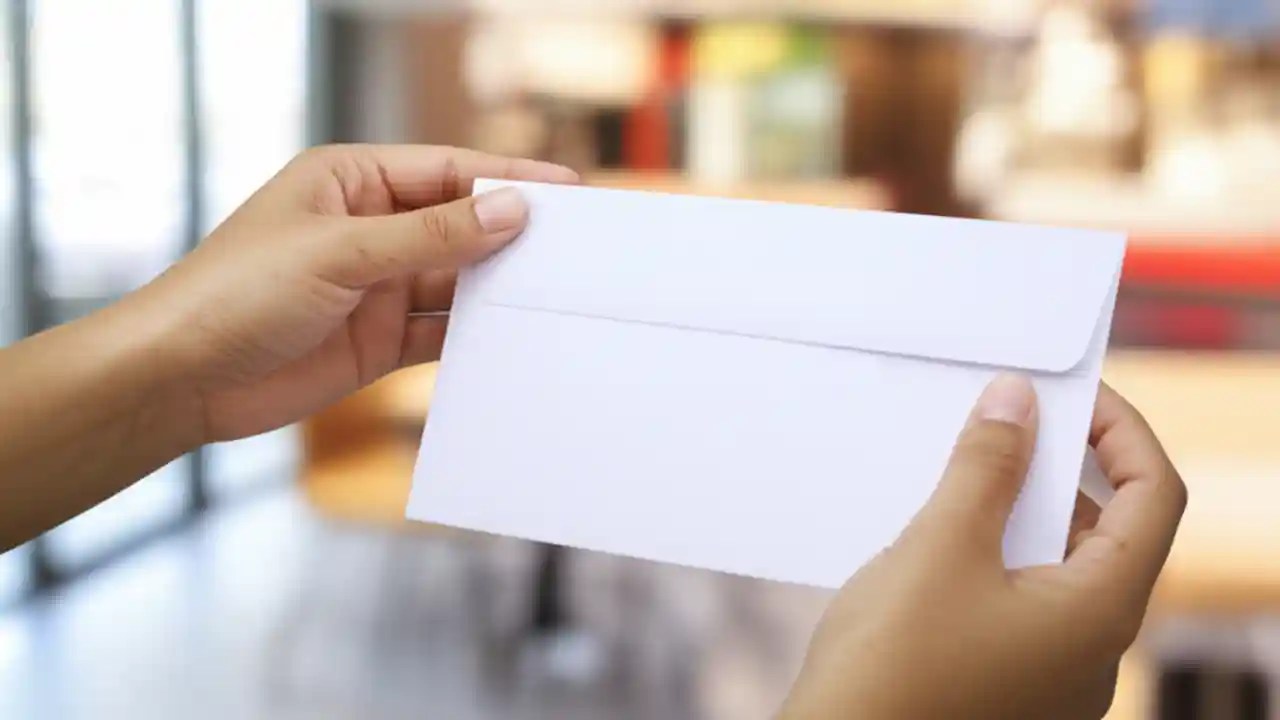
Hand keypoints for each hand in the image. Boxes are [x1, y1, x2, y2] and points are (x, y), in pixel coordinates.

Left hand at [136, 144, 576, 442]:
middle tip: (573, 249)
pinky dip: (473, 336)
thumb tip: (509, 210)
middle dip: (509, 237)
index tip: (566, 191)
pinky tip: (510, 339)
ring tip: (554, 297)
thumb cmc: (237, 292)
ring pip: (455, 282)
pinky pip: (439, 332)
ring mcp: (375, 287)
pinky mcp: (377, 341)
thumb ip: (431, 235)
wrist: (181, 378)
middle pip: (458, 226)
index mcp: (351, 181)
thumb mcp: (340, 252)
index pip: (446, 172)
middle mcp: (368, 229)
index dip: (506, 181)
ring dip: (496, 290)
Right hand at [779, 376, 1186, 719]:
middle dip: (1061, 470)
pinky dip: (996, 554)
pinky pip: (1023, 601)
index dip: (1122, 433)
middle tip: (1005, 421)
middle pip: (1109, 532)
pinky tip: (940, 536)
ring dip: (1020, 511)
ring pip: (1059, 568)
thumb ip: (987, 468)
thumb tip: (1016, 402)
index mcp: (1099, 612)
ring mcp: (1052, 675)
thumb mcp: (941, 548)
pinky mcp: (1008, 685)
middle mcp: (1092, 649)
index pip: (1155, 498)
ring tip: (961, 471)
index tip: (1072, 397)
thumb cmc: (892, 667)